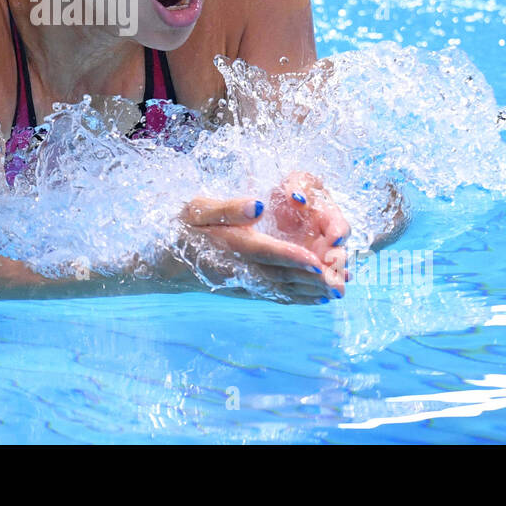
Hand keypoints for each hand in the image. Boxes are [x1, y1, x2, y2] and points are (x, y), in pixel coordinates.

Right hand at [177, 171, 348, 302]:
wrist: (164, 267)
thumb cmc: (181, 230)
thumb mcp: (196, 210)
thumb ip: (227, 208)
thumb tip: (258, 206)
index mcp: (229, 245)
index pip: (264, 252)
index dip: (291, 257)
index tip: (316, 262)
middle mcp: (239, 269)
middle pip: (280, 276)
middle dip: (312, 280)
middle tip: (341, 281)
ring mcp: (243, 285)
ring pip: (282, 290)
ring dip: (312, 292)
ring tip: (339, 290)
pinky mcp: (246, 292)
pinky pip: (277, 296)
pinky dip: (300, 299)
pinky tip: (318, 298)